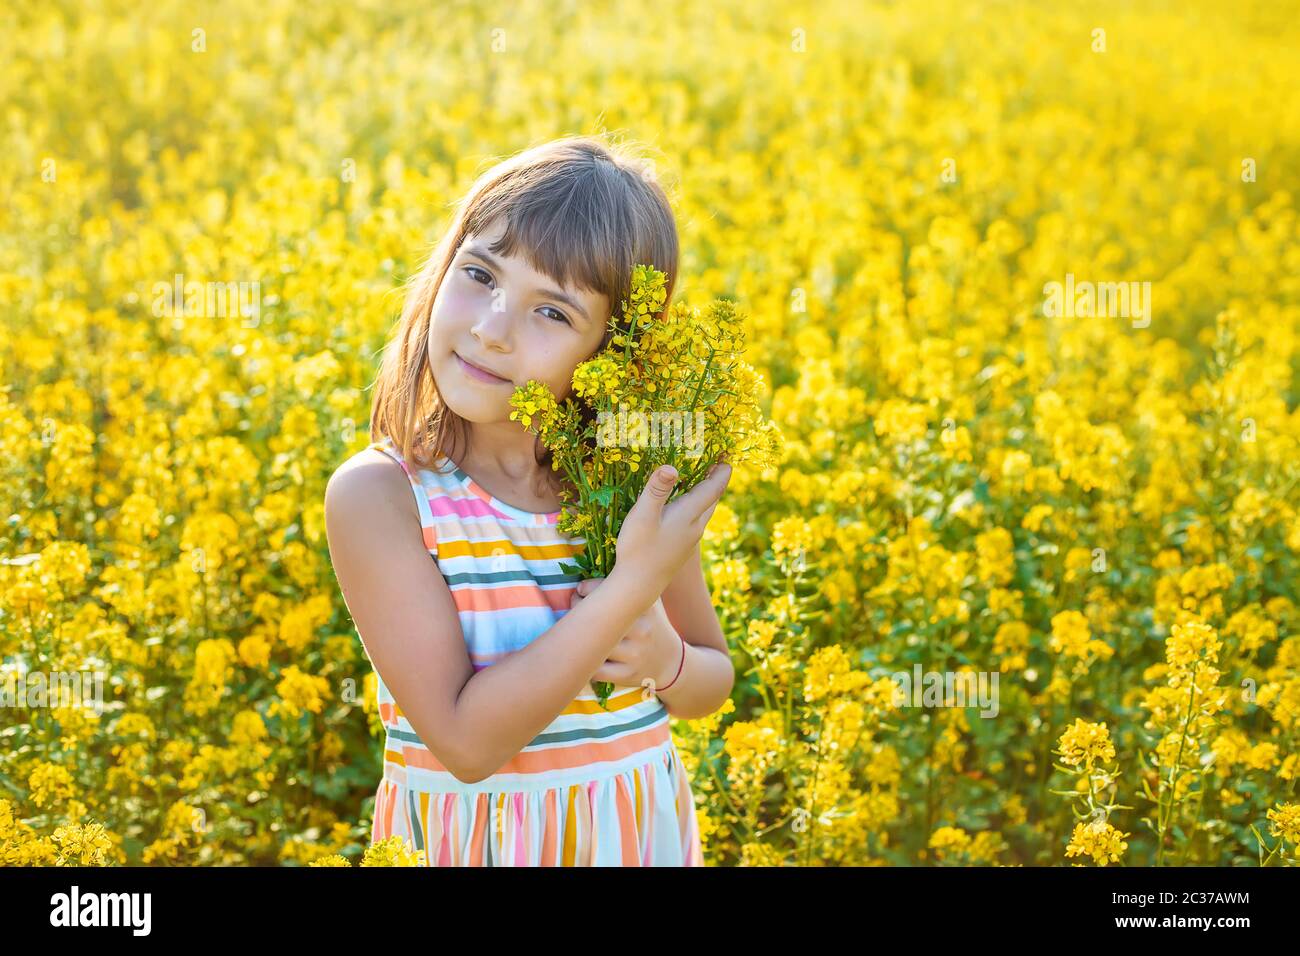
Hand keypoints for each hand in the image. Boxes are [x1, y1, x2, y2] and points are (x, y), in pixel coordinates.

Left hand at [570, 577, 681, 691]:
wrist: (673, 663)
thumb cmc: (653, 624)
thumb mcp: (651, 599)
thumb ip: (633, 581)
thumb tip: (599, 557)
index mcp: (645, 605)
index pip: (604, 588)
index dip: (585, 588)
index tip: (581, 590)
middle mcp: (642, 628)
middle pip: (594, 614)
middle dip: (576, 608)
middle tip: (573, 607)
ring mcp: (635, 653)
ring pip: (592, 642)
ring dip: (577, 635)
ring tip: (576, 628)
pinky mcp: (628, 675)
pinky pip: (595, 668)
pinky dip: (586, 661)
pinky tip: (586, 652)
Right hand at [614, 458, 731, 599]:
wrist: (638, 588)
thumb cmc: (638, 550)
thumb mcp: (643, 516)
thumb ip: (657, 490)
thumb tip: (672, 466)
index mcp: (689, 515)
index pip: (713, 489)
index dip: (721, 472)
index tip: (727, 456)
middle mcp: (695, 527)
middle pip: (712, 499)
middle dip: (715, 480)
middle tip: (717, 462)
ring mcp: (689, 540)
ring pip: (704, 512)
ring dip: (706, 494)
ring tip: (702, 480)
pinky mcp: (681, 549)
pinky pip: (694, 522)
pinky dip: (695, 507)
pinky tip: (683, 508)